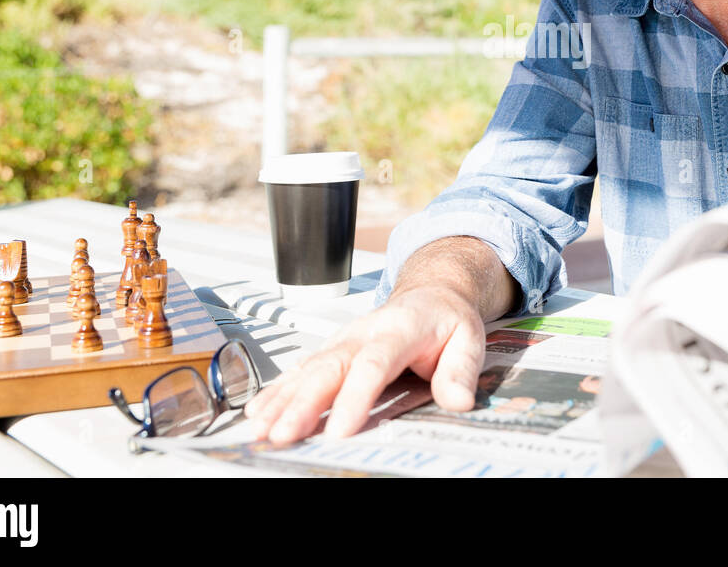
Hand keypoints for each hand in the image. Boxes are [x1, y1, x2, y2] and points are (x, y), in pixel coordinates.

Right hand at [243, 282, 486, 444]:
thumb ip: (461, 370)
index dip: (355, 397)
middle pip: (329, 367)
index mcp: (399, 329)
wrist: (432, 293)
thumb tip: (459, 401)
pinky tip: (259, 411)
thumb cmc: (447, 319)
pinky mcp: (331, 349)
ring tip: (260, 428)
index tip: (340, 431)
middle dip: (302, 402)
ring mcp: (343, 339)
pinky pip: (300, 369)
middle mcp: (364, 332)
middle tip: (284, 434)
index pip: (373, 364)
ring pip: (307, 368)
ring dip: (282, 398)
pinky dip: (278, 390)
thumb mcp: (469, 339)